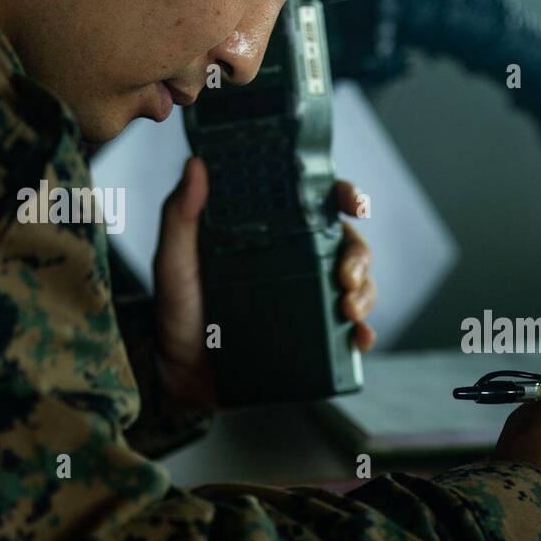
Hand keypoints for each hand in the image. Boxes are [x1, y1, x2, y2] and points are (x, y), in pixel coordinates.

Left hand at [153, 158, 376, 411]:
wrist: (181, 374)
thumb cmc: (176, 311)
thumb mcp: (174, 260)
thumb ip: (180, 216)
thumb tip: (195, 166)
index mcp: (271, 234)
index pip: (317, 204)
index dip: (344, 197)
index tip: (353, 203)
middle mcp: (296, 261)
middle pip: (347, 245)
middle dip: (359, 257)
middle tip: (345, 276)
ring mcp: (308, 298)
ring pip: (358, 284)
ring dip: (366, 293)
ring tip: (348, 310)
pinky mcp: (314, 335)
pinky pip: (351, 329)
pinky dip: (363, 332)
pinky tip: (358, 337)